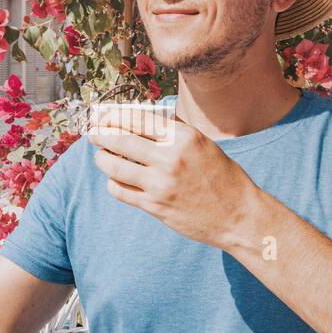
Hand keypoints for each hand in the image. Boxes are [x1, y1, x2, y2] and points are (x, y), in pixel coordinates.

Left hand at [87, 110, 257, 249]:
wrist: (238, 216)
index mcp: (184, 137)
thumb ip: (175, 132)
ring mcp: (160, 184)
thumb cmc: (223, 178)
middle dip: (101, 135)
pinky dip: (113, 183)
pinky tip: (116, 180)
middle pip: (120, 140)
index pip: (138, 119)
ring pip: (114, 166)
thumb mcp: (204, 145)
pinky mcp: (154, 206)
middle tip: (93, 134)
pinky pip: (120, 191)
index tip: (104, 117)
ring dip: (102, 159)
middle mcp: (170, 158)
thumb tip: (142, 119)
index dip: (115, 117)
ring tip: (101, 156)